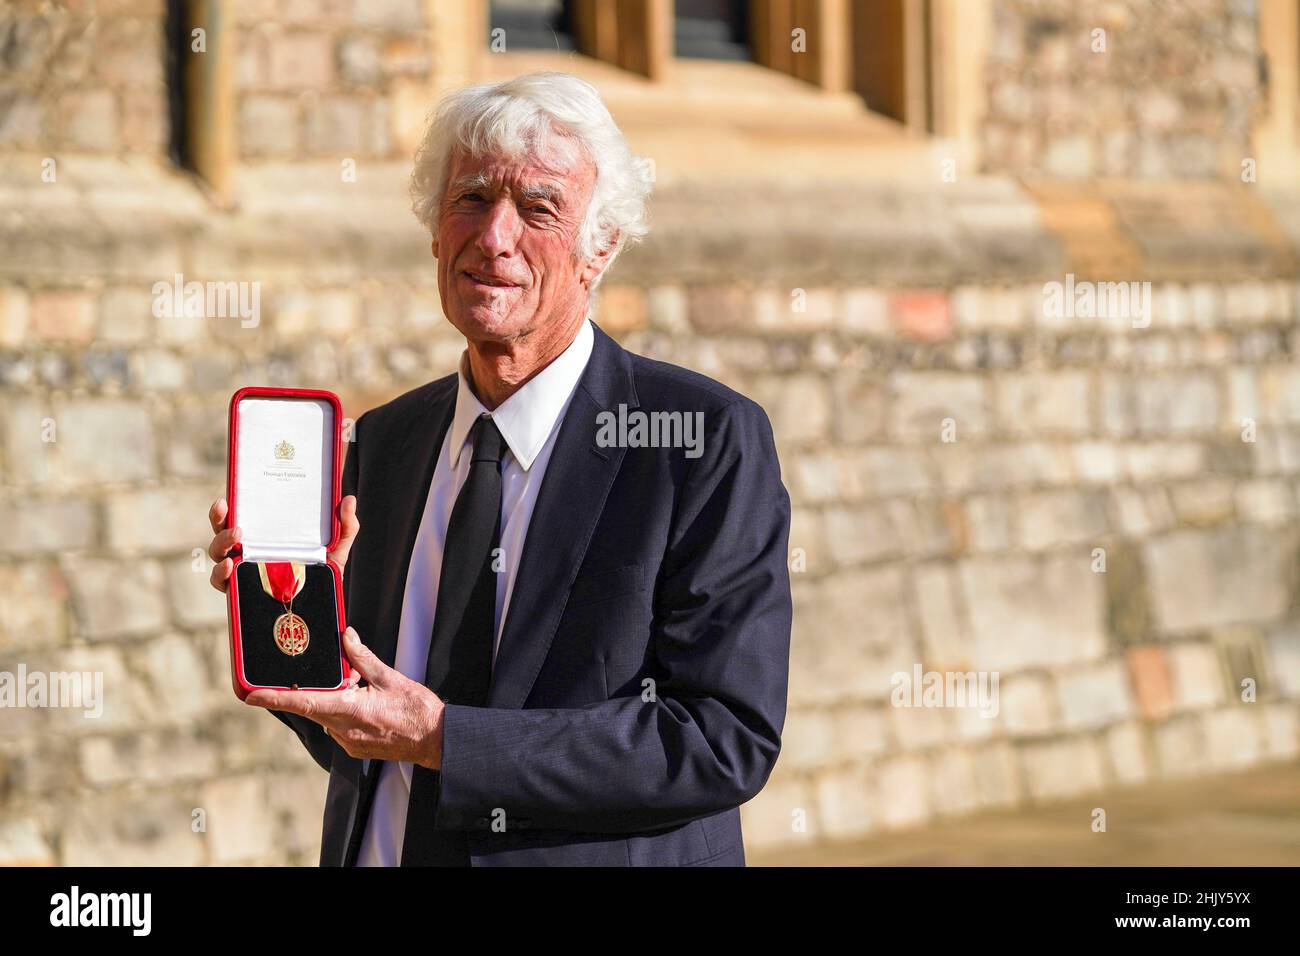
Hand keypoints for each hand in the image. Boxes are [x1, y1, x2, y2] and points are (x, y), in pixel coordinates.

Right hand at [207, 493, 359, 592]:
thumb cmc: (323, 572)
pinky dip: (220, 574)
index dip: (225, 509)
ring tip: (236, 537)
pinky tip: (230, 567)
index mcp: (264, 536)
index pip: (239, 517)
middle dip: (219, 521)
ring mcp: (243, 572)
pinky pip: (222, 583)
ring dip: (221, 544)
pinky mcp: (242, 592)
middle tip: (231, 516)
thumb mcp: (336, 547)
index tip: (225, 499)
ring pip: (218, 556)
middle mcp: (249, 551)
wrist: (322, 605)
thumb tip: (350, 499)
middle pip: (222, 533)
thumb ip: (345, 526)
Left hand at [244, 627, 445, 768]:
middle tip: (332, 676)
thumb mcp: (390, 678)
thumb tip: (345, 637)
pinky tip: (363, 703)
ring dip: (333, 699)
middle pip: (312, 707)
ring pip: (325, 715)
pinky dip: (342, 711)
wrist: (435, 740)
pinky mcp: (354, 748)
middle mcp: (343, 730)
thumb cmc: (417, 710)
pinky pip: (337, 726)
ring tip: (359, 688)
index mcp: (350, 710)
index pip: (304, 702)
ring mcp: (348, 742)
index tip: (250, 695)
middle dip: (314, 689)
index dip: (274, 698)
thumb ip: (363, 658)